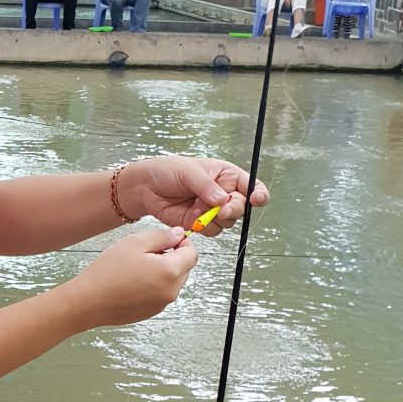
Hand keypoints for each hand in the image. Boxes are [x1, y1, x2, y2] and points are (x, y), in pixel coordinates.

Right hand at [66, 228, 197, 328]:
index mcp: (170, 272)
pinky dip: (152, 285)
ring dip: (162, 271)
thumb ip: (162, 236)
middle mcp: (171, 291)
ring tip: (135, 268)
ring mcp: (162, 304)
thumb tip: (179, 235)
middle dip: (172, 257)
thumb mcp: (135, 242)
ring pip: (172, 281)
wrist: (88, 302)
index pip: (192, 254)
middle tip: (146, 253)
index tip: (167, 239)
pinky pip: (160, 293)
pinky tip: (131, 282)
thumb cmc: (108, 271)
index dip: (183, 243)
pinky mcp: (152, 312)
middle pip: (184, 268)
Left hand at [120, 156, 268, 233]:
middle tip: (220, 208)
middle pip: (242, 207)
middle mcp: (222, 193)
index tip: (256, 199)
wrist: (144, 189)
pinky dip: (204, 226)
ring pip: (228, 222)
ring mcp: (212, 210)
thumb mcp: (188, 171)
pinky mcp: (200, 223)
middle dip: (233, 209)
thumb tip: (222, 199)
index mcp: (225, 175)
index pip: (250, 185)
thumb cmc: (166, 171)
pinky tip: (191, 215)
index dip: (258, 193)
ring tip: (197, 206)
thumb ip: (207, 186)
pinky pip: (212, 230)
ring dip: (215, 218)